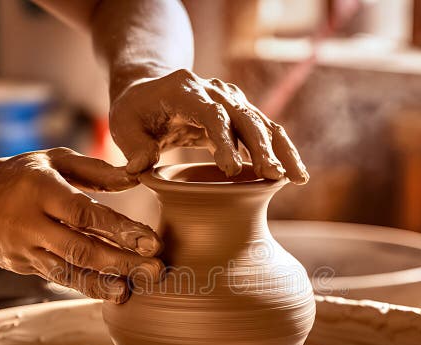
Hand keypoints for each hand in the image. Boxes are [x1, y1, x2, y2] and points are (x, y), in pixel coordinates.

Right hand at [0, 148, 163, 302]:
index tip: (151, 242)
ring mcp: (23, 248)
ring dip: (104, 283)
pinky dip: (87, 286)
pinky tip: (113, 292)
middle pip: (80, 247)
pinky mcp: (21, 265)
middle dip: (121, 262)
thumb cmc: (23, 174)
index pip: (84, 213)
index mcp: (40, 188)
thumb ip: (96, 170)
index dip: (119, 230)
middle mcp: (29, 221)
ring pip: (68, 271)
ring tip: (133, 289)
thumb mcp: (54, 159)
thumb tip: (136, 178)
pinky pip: (58, 278)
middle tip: (156, 270)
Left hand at [110, 69, 309, 183]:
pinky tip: (296, 175)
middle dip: (261, 147)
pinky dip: (282, 152)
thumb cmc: (135, 112)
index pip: (210, 113)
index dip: (224, 140)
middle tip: (272, 176)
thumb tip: (142, 170)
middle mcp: (213, 90)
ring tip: (296, 178)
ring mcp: (231, 100)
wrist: (149, 90)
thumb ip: (134, 148)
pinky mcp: (240, 114)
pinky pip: (266, 132)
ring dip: (281, 151)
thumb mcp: (123, 126)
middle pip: (244, 116)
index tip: (232, 171)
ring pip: (262, 123)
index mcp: (184, 89)